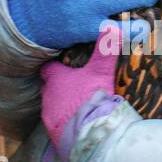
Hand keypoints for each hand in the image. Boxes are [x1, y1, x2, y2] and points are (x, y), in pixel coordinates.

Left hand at [40, 27, 118, 153]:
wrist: (89, 133)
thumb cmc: (92, 98)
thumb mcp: (101, 71)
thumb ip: (105, 50)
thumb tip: (112, 26)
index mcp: (56, 79)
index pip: (48, 69)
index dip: (55, 68)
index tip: (63, 67)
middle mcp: (48, 97)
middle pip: (49, 88)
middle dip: (58, 87)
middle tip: (72, 86)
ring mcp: (50, 117)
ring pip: (52, 107)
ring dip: (62, 106)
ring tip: (77, 107)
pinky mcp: (54, 134)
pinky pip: (57, 125)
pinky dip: (65, 124)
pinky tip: (77, 125)